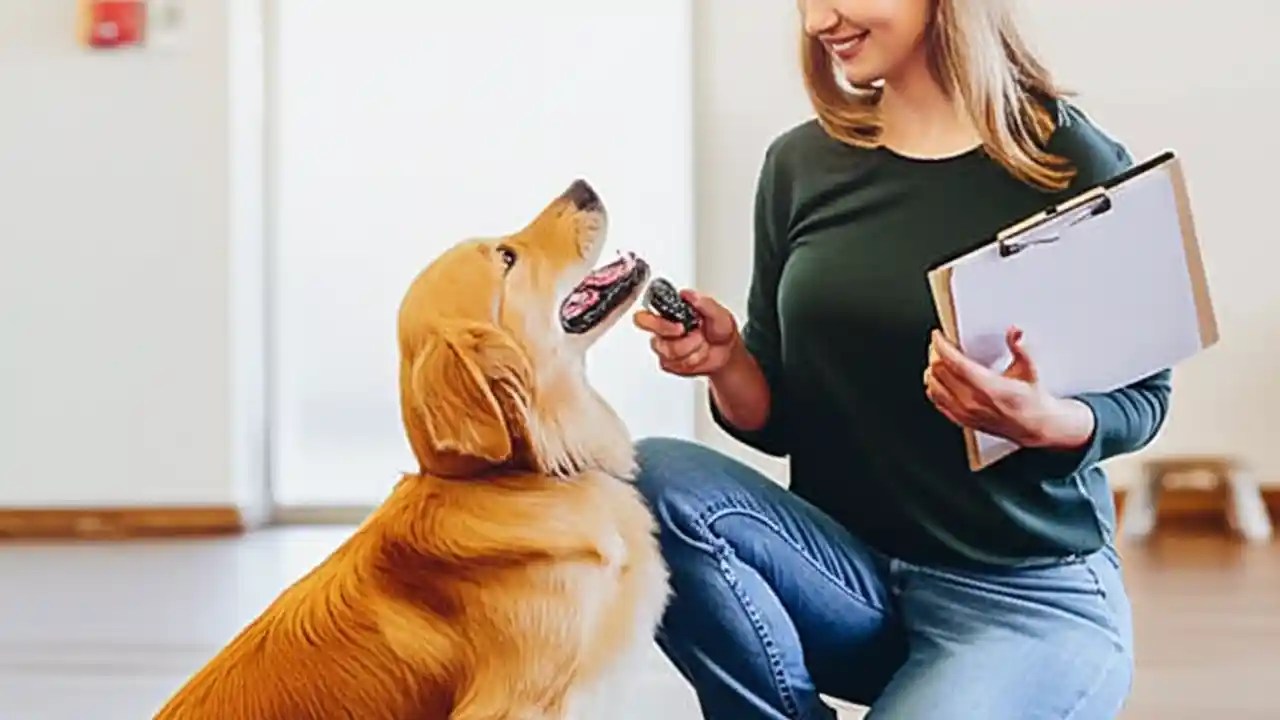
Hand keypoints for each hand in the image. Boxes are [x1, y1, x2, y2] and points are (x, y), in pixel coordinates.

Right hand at [634, 289, 740, 377]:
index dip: (658, 324)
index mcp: (669, 315)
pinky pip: (677, 365)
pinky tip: (699, 354)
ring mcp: (665, 350)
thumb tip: (687, 295)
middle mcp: (663, 332)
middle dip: (680, 342)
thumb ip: (704, 303)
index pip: (645, 318)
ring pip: (671, 354)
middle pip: (656, 342)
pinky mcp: (669, 364)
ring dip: (693, 350)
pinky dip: (693, 360)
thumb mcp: (718, 314)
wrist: (727, 352)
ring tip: (702, 344)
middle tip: (697, 337)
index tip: (680, 327)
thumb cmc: (720, 330)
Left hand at [924, 327, 1094, 448]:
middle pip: (939, 372)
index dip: (941, 346)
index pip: (954, 362)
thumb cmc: (1031, 400)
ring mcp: (965, 412)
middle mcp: (973, 401)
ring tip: (936, 360)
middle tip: (938, 345)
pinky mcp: (962, 420)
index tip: (938, 336)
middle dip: (935, 354)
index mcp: (988, 387)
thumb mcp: (1030, 369)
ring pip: (933, 388)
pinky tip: (937, 381)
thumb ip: (1021, 348)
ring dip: (931, 372)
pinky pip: (937, 403)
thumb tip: (1014, 333)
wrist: (1035, 426)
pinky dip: (933, 389)